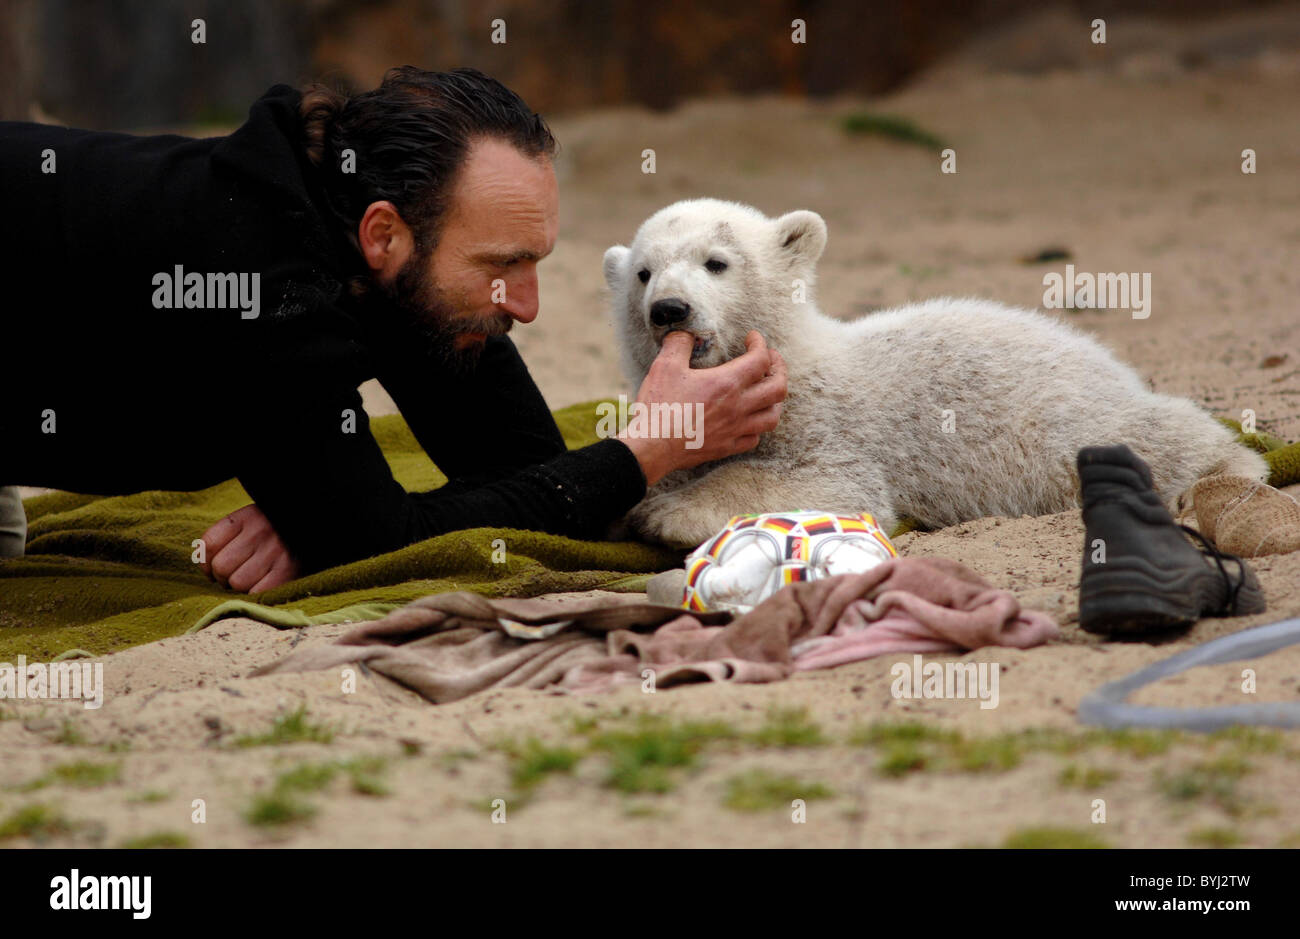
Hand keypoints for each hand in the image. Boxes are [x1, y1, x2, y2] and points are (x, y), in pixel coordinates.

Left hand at [200, 503, 300, 593]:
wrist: (315, 530)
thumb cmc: (278, 532)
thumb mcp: (253, 522)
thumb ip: (228, 537)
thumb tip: (205, 566)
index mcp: (247, 516)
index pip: (208, 544)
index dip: (205, 562)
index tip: (213, 568)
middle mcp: (260, 531)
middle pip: (220, 567)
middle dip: (224, 577)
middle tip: (237, 575)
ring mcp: (275, 551)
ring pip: (237, 583)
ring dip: (242, 586)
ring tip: (254, 579)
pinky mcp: (288, 570)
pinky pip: (257, 593)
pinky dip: (257, 593)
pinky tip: (265, 585)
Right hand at [620, 329, 786, 485]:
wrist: (653, 447)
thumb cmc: (660, 408)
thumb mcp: (665, 366)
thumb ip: (679, 344)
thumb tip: (686, 333)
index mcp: (727, 383)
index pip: (761, 359)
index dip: (760, 344)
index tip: (752, 338)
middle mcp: (738, 407)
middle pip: (778, 388)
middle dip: (780, 369)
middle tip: (771, 360)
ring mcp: (735, 429)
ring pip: (772, 416)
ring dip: (775, 401)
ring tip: (767, 391)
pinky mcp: (727, 447)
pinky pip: (754, 438)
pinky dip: (757, 427)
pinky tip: (748, 421)